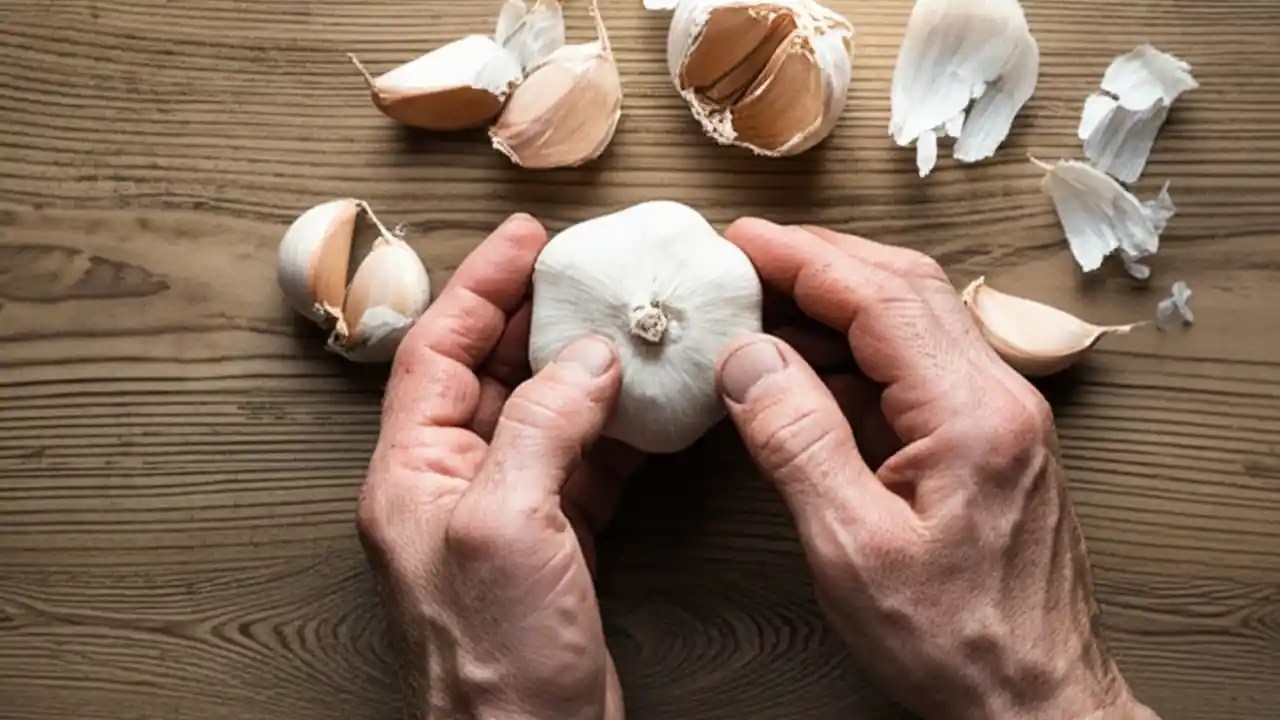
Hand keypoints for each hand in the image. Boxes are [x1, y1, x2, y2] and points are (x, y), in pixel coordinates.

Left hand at [357, 215, 638, 719]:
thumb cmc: (493, 661)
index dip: (479, 286)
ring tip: (628, 325)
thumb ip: (543, 429)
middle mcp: (451, 486)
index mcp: (411, 474)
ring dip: (586, 370)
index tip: (525, 238)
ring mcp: (505, 515)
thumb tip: (587, 358)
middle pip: (491, 375)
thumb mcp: (508, 526)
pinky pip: (583, 464)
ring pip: (544, 415)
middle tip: (586, 271)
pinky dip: (617, 430)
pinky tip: (650, 406)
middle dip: (536, 318)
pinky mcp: (553, 545)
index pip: (437, 352)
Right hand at [716, 219, 1158, 719]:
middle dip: (820, 261)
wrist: (1035, 701)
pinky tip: (808, 370)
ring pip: (913, 321)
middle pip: (906, 288)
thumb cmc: (955, 641)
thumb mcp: (852, 550)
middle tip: (744, 259)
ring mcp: (999, 415)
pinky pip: (916, 367)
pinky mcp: (988, 438)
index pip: (880, 297)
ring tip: (761, 312)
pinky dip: (855, 352)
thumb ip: (797, 443)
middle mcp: (999, 397)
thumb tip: (748, 358)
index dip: (803, 257)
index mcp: (971, 414)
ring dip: (836, 303)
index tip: (739, 240)